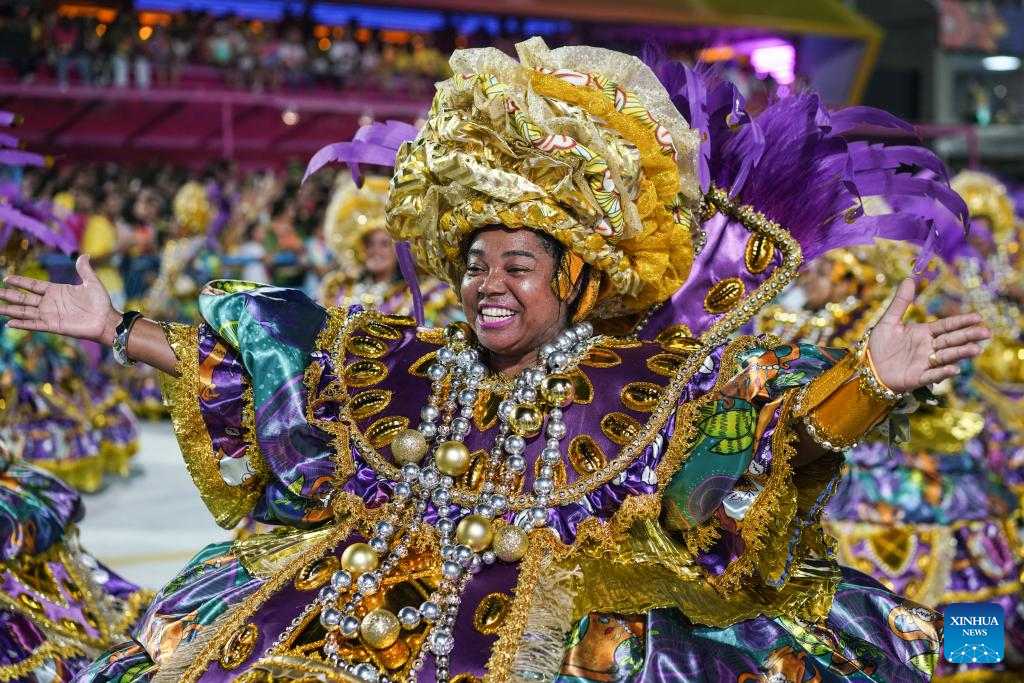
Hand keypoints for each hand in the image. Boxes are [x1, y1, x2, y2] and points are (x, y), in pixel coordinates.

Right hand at [0, 254, 120, 344]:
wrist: (106, 320)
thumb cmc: (101, 303)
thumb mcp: (92, 282)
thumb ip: (84, 269)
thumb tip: (84, 255)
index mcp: (56, 291)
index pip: (32, 285)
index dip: (19, 282)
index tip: (6, 278)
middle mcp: (49, 303)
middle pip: (23, 298)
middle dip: (8, 295)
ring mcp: (49, 315)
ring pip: (24, 311)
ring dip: (9, 310)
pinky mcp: (52, 326)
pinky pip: (33, 325)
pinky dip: (21, 324)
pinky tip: (8, 323)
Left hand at [869, 278, 988, 393]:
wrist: (868, 367)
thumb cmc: (879, 345)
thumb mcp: (888, 321)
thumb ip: (901, 302)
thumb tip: (909, 278)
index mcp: (923, 333)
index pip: (946, 326)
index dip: (961, 321)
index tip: (978, 317)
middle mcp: (928, 347)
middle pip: (951, 340)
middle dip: (968, 336)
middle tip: (987, 333)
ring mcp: (925, 363)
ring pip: (947, 357)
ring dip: (961, 353)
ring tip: (977, 349)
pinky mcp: (918, 377)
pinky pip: (932, 374)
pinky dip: (942, 372)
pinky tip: (954, 369)